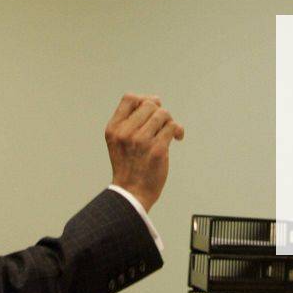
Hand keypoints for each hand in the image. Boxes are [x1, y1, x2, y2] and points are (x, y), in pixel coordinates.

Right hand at [105, 93, 183, 212]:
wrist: (131, 193)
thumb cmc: (128, 165)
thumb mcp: (118, 140)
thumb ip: (130, 120)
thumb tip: (154, 100)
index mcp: (114, 128)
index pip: (129, 98)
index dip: (143, 100)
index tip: (150, 111)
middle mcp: (126, 132)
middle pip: (150, 104)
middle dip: (159, 112)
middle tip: (161, 125)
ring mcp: (141, 141)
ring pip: (163, 114)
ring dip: (169, 121)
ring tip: (169, 132)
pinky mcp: (157, 150)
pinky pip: (173, 127)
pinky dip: (178, 131)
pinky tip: (177, 138)